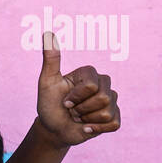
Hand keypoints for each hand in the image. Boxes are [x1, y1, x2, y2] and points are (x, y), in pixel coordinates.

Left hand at [36, 31, 120, 145]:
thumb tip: (48, 33)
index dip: (75, 97)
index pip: (91, 85)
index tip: (65, 100)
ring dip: (87, 119)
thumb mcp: (47, 82)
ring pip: (107, 112)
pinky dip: (96, 129)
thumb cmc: (49, 104)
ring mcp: (111, 101)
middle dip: (81, 109)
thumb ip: (50, 59)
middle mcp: (104, 84)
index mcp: (90, 73)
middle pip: (103, 98)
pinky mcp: (115, 117)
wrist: (52, 128)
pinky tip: (87, 127)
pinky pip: (113, 124)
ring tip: (79, 116)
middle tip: (72, 109)